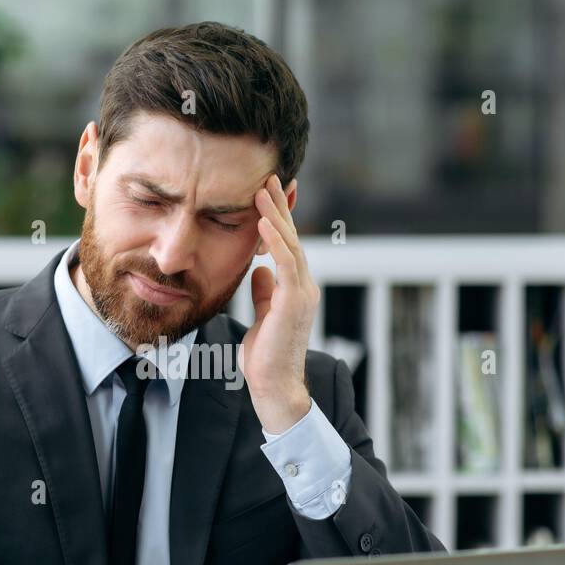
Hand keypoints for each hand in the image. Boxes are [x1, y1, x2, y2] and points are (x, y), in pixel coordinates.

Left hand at [240, 173, 318, 433]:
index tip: (266, 193)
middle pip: (292, 238)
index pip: (287, 245)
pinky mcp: (295, 302)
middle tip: (269, 177)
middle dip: (280, 207)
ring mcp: (303, 294)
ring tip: (264, 190)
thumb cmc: (266, 358)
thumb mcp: (261, 317)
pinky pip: (287, 264)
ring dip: (277, 216)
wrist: (274, 387)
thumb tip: (260, 270)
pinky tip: (263, 222)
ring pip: (291, 245)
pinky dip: (275, 241)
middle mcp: (304, 287)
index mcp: (296, 289)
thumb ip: (264, 293)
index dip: (278, 218)